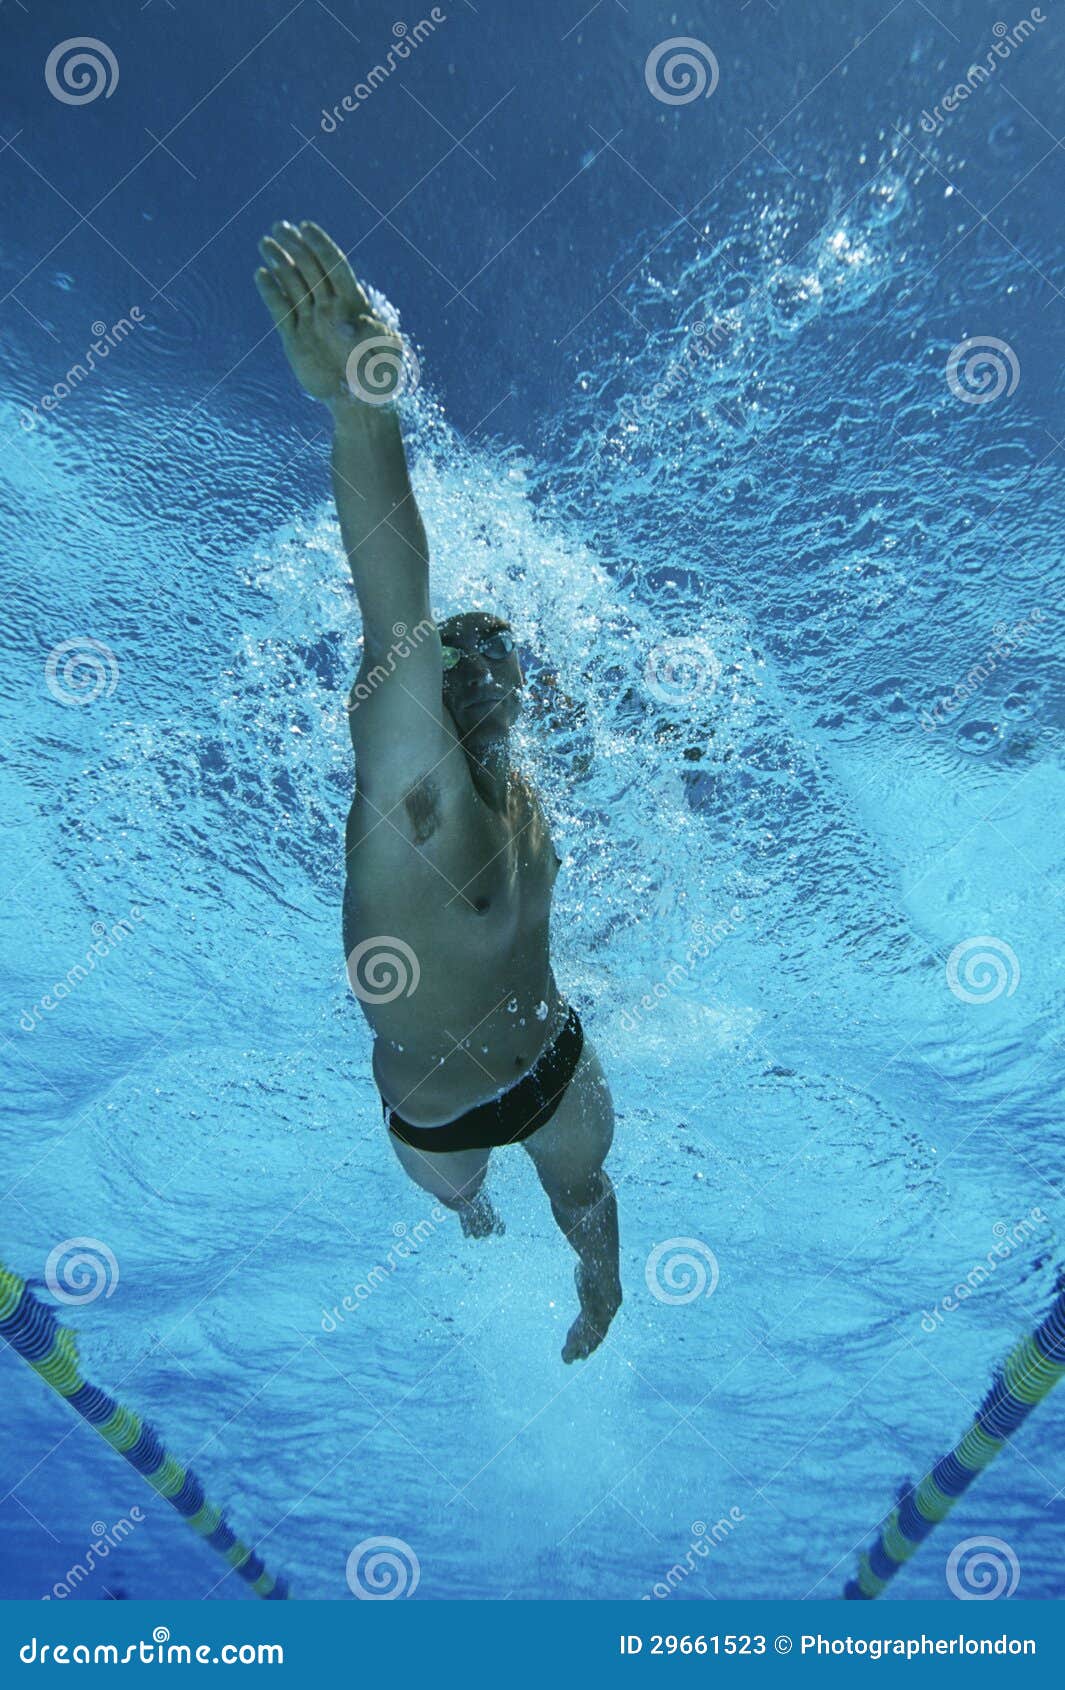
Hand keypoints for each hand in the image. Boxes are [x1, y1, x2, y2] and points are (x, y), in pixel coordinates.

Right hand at [254, 220, 406, 409]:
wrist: (357, 403)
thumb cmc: (378, 377)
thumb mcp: (384, 354)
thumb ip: (370, 335)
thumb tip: (347, 322)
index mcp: (353, 303)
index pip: (335, 265)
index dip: (321, 245)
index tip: (306, 227)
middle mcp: (330, 307)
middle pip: (310, 268)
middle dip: (295, 246)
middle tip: (278, 227)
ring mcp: (312, 321)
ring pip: (293, 284)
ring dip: (280, 262)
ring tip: (265, 243)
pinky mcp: (295, 339)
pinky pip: (281, 310)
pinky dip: (271, 292)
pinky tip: (261, 275)